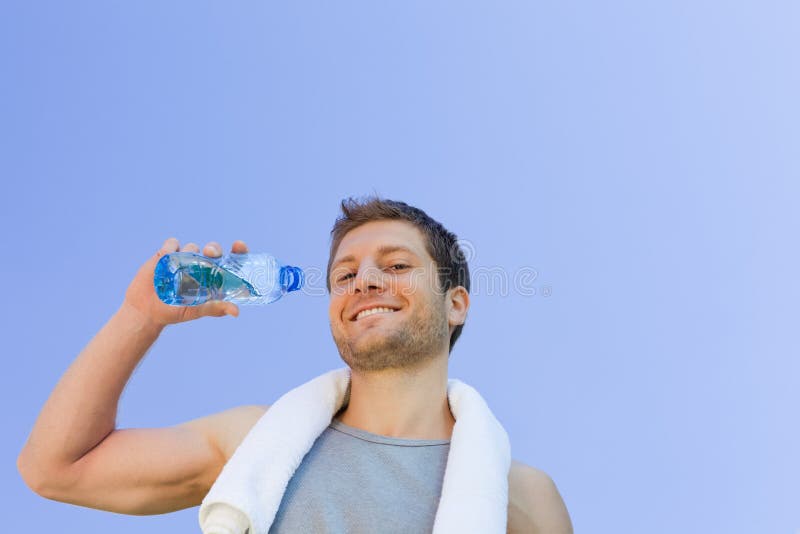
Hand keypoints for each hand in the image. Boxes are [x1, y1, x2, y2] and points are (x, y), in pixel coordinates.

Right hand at [123, 237, 249, 327]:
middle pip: (213, 249)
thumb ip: (215, 308)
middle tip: (210, 253)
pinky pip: (172, 243)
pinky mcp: (166, 253)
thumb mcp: (196, 310)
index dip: (238, 250)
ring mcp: (183, 259)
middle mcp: (200, 266)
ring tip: (177, 272)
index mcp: (212, 277)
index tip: (239, 245)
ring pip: (193, 246)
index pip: (230, 260)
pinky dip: (171, 248)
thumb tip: (236, 312)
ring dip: (189, 253)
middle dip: (214, 248)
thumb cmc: (174, 312)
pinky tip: (165, 260)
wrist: (146, 310)